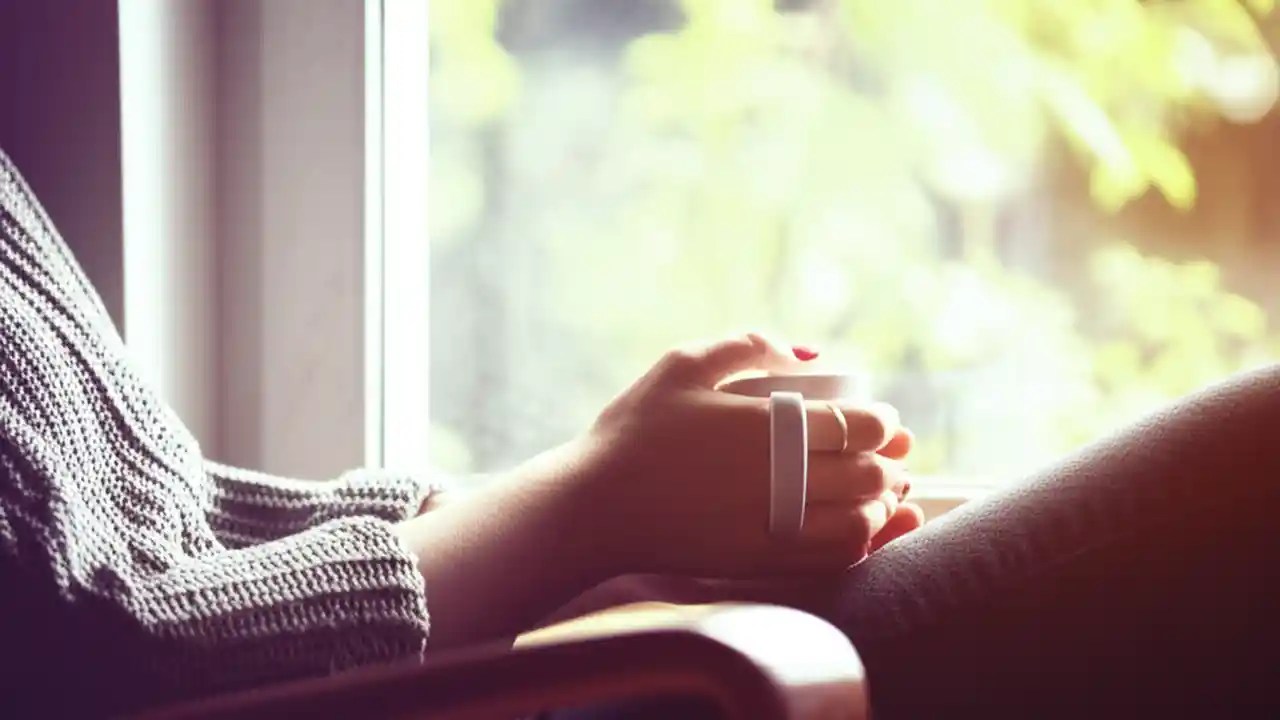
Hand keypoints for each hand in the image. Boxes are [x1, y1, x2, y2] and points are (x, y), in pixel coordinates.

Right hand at [575, 333, 912, 577]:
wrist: (593, 508)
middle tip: (889, 458)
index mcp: (768, 424)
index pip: (858, 424)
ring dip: (881, 507)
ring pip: (860, 522)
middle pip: (869, 474)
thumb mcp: (681, 366)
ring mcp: (772, 526)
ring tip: (882, 496)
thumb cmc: (634, 431)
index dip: (883, 424)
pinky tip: (858, 531)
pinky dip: (859, 544)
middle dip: (889, 464)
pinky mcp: (760, 564)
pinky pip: (831, 560)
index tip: (882, 422)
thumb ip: (746, 345)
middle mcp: (780, 477)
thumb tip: (809, 352)